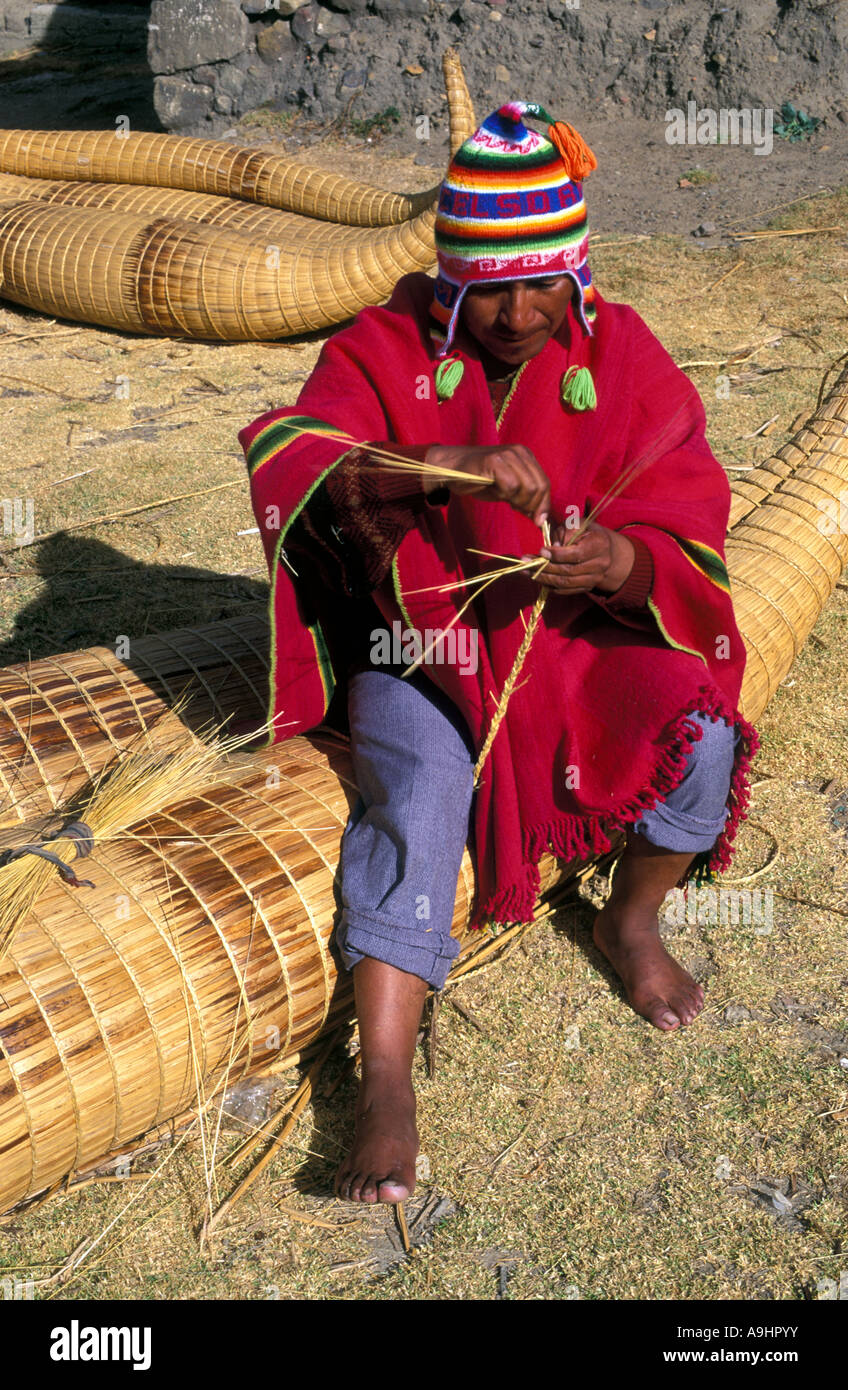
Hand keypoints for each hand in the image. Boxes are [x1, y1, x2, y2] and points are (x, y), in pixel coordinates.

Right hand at [422, 443, 549, 528]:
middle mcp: (519, 452)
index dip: (543, 504)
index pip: (544, 483)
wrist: (451, 469)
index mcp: (526, 456)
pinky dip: (504, 494)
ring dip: (516, 500)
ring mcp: (507, 454)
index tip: (538, 521)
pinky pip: (510, 485)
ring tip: (502, 496)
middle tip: (516, 510)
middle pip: (539, 486)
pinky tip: (493, 490)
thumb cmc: (479, 480)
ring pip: (526, 487)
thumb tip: (540, 518)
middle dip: (531, 505)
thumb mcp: (507, 490)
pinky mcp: (495, 461)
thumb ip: (524, 499)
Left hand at [525, 520, 634, 594]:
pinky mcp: (587, 588)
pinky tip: (538, 579)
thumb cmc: (587, 533)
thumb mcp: (578, 524)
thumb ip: (566, 532)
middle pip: (568, 571)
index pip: (576, 554)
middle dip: (544, 567)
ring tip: (527, 571)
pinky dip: (550, 586)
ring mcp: (594, 579)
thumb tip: (553, 546)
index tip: (541, 551)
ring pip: (566, 583)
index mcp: (599, 545)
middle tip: (525, 562)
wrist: (607, 551)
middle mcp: (600, 564)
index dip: (557, 554)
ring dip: (543, 578)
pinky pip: (567, 591)